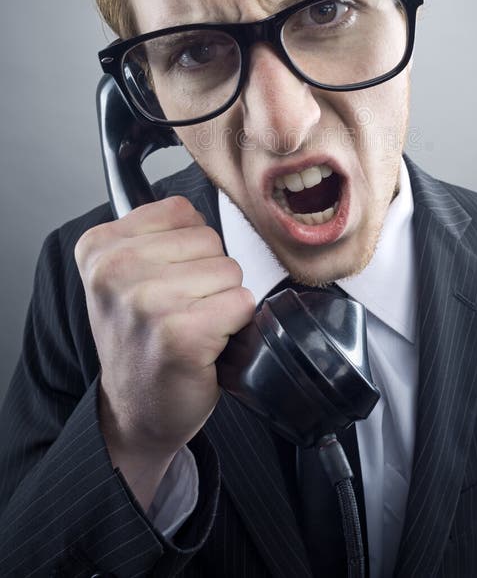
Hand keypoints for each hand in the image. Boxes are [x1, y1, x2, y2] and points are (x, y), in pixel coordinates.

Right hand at [75, 196, 254, 506]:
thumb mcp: (128, 273)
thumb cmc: (142, 338)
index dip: (189, 248)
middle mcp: (114, 270)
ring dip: (221, 301)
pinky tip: (205, 344)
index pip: (182, 211)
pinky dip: (235, 324)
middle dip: (208, 275)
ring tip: (192, 326)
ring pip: (229, 270)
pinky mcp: (179, 335)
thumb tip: (220, 200)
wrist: (137, 411)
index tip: (166, 281)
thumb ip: (161, 231)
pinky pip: (241, 302)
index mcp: (99, 246)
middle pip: (209, 239)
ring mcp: (145, 302)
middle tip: (180, 310)